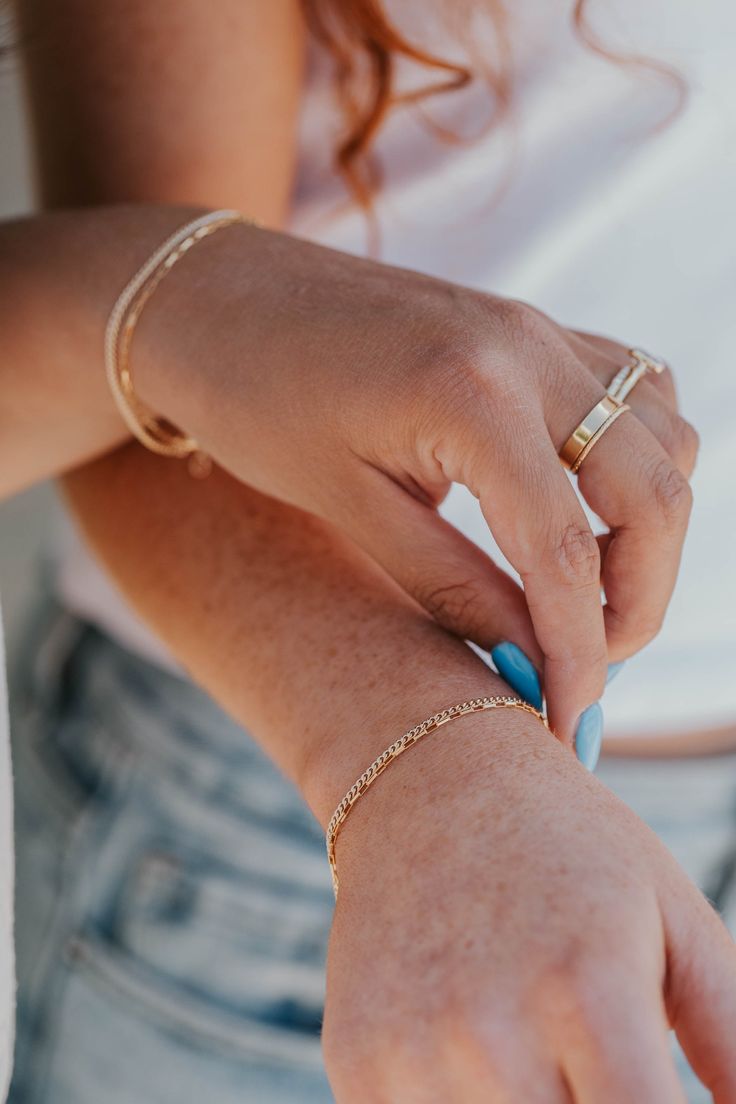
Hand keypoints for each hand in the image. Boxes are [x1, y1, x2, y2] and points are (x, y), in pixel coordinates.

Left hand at [136, 225, 697, 739]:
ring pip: (666, 440)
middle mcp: (528, 350)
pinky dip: (636, 463)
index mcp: (471, 396)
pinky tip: (584, 510)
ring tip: (585, 595)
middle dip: (638, 601)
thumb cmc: (253, 398)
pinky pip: (635, 393)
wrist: (213, 296)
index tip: (571, 720)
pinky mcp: (535, 327)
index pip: (563, 552)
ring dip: (646, 532)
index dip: (580, 651)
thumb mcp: (347, 506)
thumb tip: (533, 660)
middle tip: (588, 663)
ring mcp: (539, 329)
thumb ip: (453, 585)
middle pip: (654, 495)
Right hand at [322, 711, 735, 1101]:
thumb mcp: (675, 918)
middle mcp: (491, 1030)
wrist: (430, 779)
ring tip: (540, 1050)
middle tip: (590, 1066)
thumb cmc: (570, 850)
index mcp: (589, 990)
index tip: (649, 1096)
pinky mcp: (355, 1061)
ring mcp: (410, 1051)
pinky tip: (474, 1054)